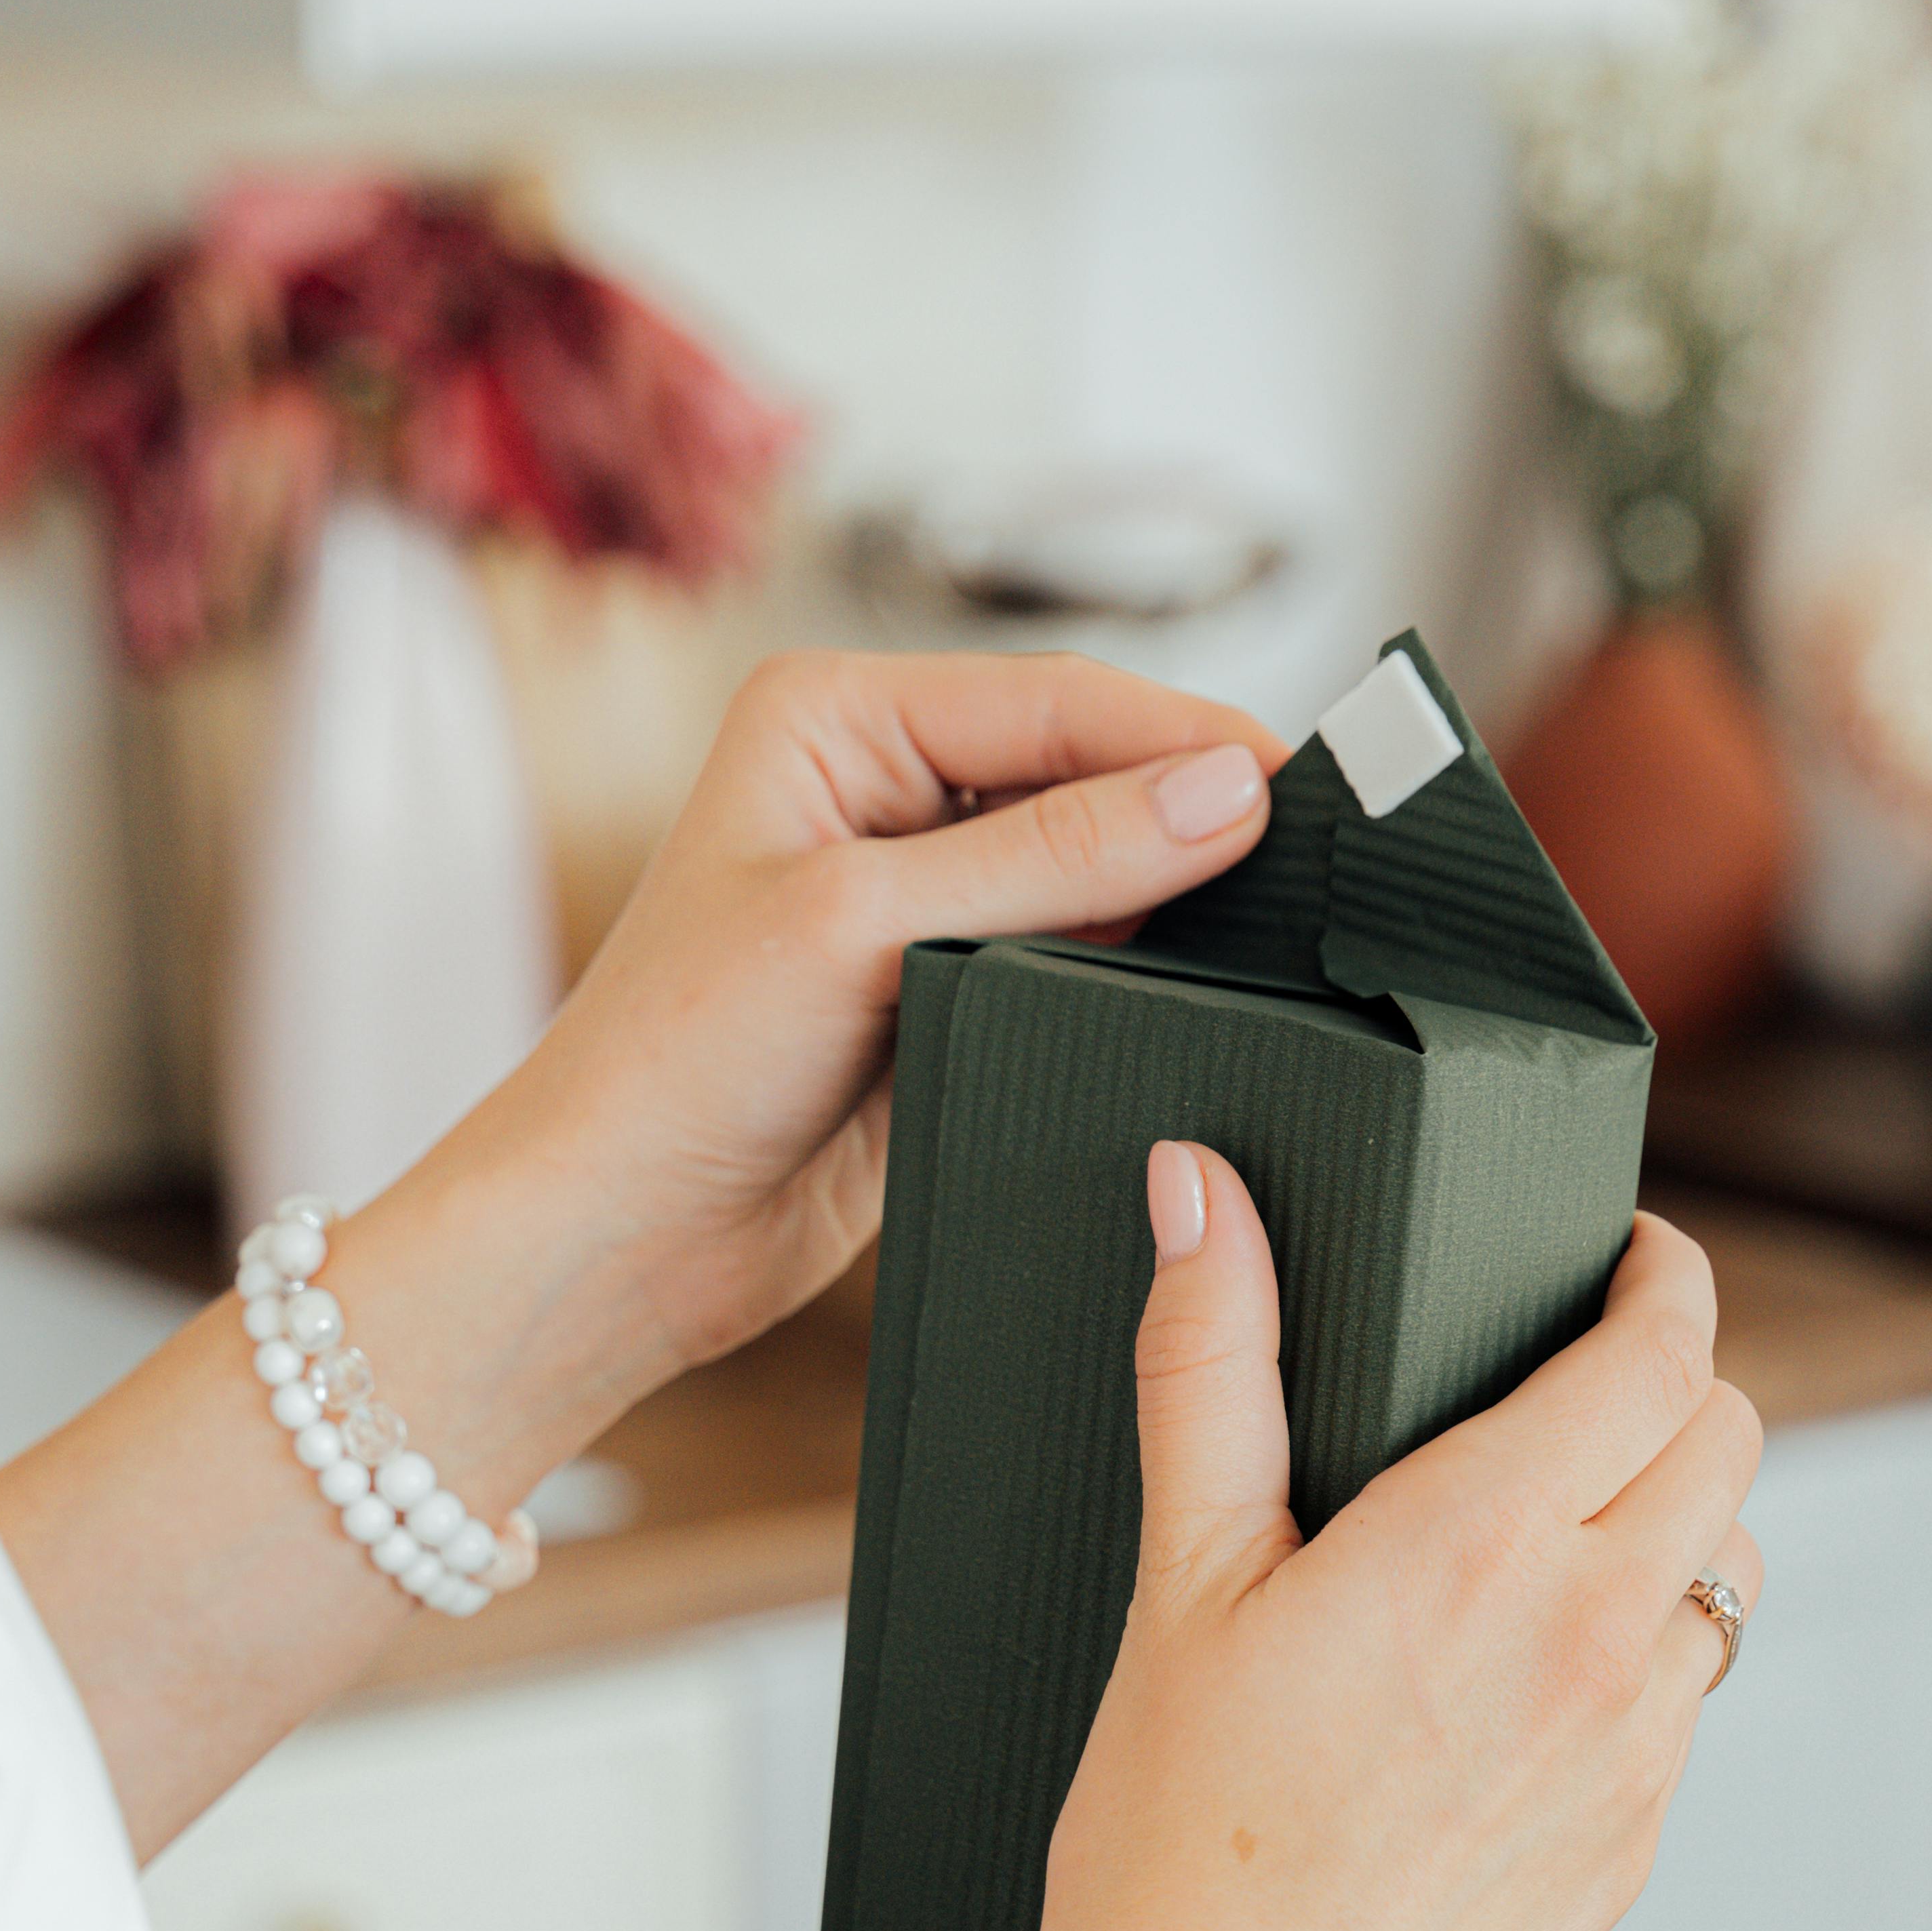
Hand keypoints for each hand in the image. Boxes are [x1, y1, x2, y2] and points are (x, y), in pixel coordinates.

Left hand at [513, 649, 1287, 1381]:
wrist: (619, 1233)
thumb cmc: (674, 1058)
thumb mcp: (868, 926)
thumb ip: (1056, 856)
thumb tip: (1225, 792)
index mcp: (837, 717)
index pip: (1058, 697)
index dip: (1186, 734)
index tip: (1302, 782)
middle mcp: (882, 789)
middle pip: (1089, 769)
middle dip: (1191, 807)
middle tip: (1312, 854)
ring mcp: (924, 896)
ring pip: (1099, 866)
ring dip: (1172, 893)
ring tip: (1271, 919)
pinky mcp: (955, 992)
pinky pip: (1084, 959)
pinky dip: (1141, 970)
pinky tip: (1197, 985)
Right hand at [1013, 1164, 1762, 1930]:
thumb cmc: (1171, 1842)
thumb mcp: (1181, 1578)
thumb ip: (1209, 1362)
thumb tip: (1197, 1185)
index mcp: (1483, 1542)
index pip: (1664, 1351)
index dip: (1667, 1278)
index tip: (1632, 1261)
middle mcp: (1593, 1638)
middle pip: (1731, 1442)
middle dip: (1675, 1389)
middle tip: (1585, 1385)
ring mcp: (1632, 1755)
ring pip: (1726, 1579)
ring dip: (1669, 1531)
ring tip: (1554, 1537)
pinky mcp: (1633, 1851)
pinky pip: (1683, 1708)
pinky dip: (1637, 1661)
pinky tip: (1523, 1687)